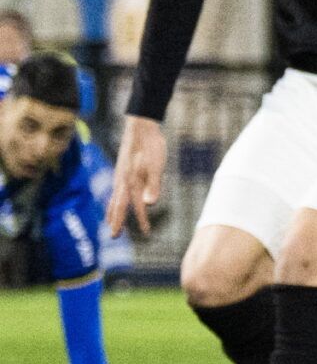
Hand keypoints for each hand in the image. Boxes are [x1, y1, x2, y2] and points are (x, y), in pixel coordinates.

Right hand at [105, 117, 164, 238]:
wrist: (141, 126)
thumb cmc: (151, 146)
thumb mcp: (156, 166)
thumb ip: (153, 186)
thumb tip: (148, 205)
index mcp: (129, 181)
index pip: (132, 206)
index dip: (136, 220)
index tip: (140, 234)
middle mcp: (121, 180)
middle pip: (117, 205)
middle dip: (117, 221)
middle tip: (114, 236)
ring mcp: (121, 174)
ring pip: (115, 198)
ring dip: (114, 211)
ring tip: (112, 223)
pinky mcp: (123, 169)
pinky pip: (117, 190)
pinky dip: (115, 199)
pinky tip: (117, 201)